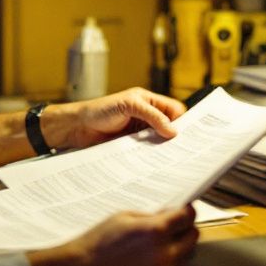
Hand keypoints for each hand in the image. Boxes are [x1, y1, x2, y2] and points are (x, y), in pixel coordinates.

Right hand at [26, 205, 198, 265]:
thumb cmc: (98, 242)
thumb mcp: (123, 218)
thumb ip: (151, 216)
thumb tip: (170, 216)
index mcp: (156, 231)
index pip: (187, 217)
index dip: (187, 211)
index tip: (185, 210)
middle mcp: (165, 254)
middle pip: (193, 238)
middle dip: (186, 229)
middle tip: (174, 226)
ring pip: (186, 256)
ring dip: (178, 248)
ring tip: (157, 245)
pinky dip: (167, 265)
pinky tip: (147, 261)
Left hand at [61, 87, 185, 148]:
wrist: (77, 127)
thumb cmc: (99, 110)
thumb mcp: (129, 106)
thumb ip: (152, 115)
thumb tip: (173, 131)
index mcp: (148, 102)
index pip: (174, 109)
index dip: (182, 120)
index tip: (189, 134)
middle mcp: (146, 117)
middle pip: (170, 127)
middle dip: (176, 137)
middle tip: (183, 149)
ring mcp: (139, 132)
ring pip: (160, 141)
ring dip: (164, 148)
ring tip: (171, 158)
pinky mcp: (132, 146)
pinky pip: (148, 152)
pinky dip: (152, 156)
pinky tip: (156, 162)